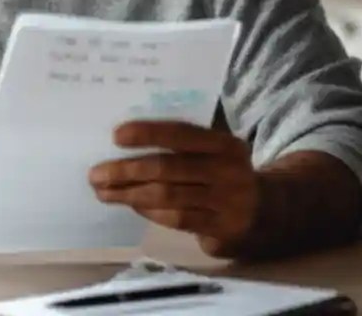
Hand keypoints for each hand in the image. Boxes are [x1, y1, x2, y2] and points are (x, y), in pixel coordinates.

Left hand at [88, 121, 259, 256]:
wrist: (266, 211)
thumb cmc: (222, 172)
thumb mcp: (214, 151)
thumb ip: (182, 144)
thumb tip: (123, 141)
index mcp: (223, 144)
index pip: (182, 133)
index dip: (148, 133)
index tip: (116, 136)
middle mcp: (228, 170)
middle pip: (168, 168)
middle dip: (127, 171)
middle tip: (95, 173)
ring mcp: (226, 201)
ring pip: (168, 196)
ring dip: (130, 194)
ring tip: (103, 192)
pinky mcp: (220, 227)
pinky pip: (176, 219)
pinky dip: (149, 212)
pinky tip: (130, 205)